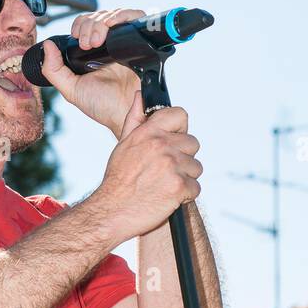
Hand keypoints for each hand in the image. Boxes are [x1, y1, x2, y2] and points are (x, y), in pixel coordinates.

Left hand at [39, 8, 145, 134]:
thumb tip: (47, 45)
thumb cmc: (102, 105)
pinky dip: (122, 16)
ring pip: (114, 14)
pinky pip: (135, 16)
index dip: (80, 25)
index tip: (76, 38)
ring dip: (101, 22)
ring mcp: (126, 42)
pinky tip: (112, 27)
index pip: (86, 23)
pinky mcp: (142, 41)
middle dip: (89, 25)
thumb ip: (53, 70)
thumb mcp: (71, 89)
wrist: (126, 114)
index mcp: (94, 52)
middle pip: (99, 16)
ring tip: (96, 42)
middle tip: (87, 44)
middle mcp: (111, 44)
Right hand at [94, 99, 201, 244]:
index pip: (180, 115)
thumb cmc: (117, 181)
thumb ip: (135, 119)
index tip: (173, 141)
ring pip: (196, 167)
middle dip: (183, 158)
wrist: (111, 212)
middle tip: (163, 172)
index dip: (180, 129)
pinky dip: (185, 196)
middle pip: (192, 144)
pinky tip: (167, 198)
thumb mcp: (123, 145)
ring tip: (163, 186)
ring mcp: (172, 166)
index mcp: (149, 133)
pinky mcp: (179, 187)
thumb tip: (141, 96)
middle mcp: (162, 145)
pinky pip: (195, 188)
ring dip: (184, 178)